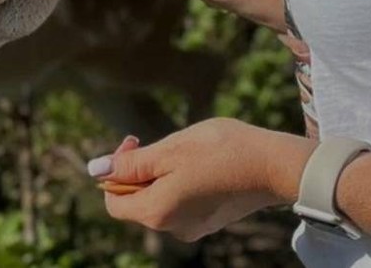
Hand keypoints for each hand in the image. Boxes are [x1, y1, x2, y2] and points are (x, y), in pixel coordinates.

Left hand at [88, 118, 313, 241]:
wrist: (275, 165)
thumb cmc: (220, 152)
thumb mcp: (168, 150)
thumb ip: (130, 164)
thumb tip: (96, 170)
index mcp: (155, 213)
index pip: (113, 199)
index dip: (115, 170)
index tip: (135, 141)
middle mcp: (171, 228)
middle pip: (137, 199)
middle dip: (141, 169)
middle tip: (162, 142)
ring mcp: (193, 227)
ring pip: (161, 198)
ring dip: (163, 173)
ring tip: (188, 151)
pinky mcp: (211, 220)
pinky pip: (183, 201)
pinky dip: (183, 182)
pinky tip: (204, 164)